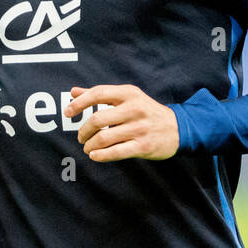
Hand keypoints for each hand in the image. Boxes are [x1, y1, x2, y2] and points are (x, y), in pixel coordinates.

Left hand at [64, 84, 178, 161]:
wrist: (180, 128)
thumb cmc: (147, 112)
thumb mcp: (127, 97)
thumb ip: (100, 95)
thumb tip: (73, 92)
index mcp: (129, 93)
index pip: (98, 94)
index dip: (79, 104)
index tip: (67, 113)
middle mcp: (134, 108)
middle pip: (97, 119)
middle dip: (83, 131)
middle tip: (80, 137)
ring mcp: (140, 128)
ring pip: (104, 138)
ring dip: (90, 145)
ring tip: (88, 148)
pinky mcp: (143, 146)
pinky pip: (116, 152)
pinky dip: (101, 155)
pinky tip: (95, 155)